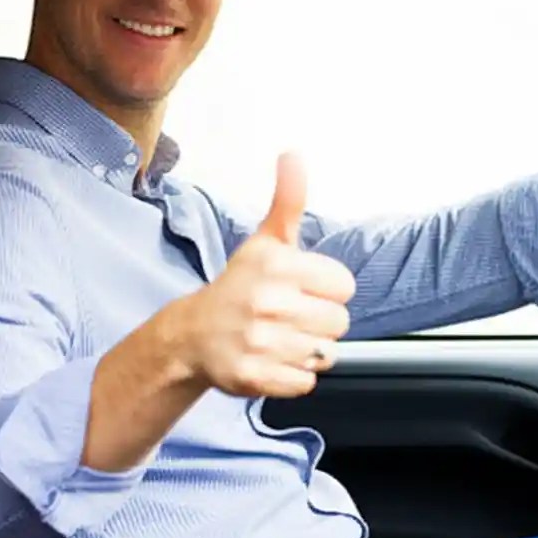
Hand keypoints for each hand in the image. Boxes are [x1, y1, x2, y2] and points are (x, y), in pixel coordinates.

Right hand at [170, 152, 354, 397]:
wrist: (193, 335)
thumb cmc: (241, 285)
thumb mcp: (266, 240)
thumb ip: (288, 199)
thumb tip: (293, 154)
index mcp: (277, 266)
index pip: (345, 286)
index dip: (327, 290)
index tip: (300, 289)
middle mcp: (267, 303)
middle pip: (340, 324)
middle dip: (320, 322)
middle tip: (289, 317)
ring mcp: (259, 343)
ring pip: (325, 355)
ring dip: (307, 350)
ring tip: (279, 338)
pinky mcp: (253, 377)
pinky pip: (304, 383)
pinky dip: (292, 376)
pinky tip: (271, 360)